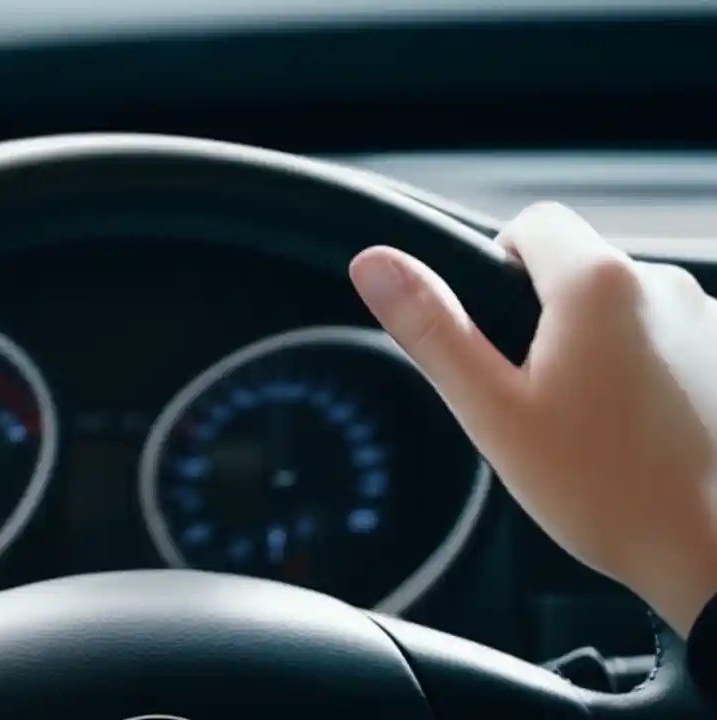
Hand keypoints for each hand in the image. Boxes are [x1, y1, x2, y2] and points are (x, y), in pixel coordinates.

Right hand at [349, 202, 716, 635]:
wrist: (715, 554)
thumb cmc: (609, 491)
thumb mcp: (493, 412)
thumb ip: (432, 329)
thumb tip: (375, 265)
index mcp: (597, 285)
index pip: (532, 222)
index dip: (500, 264)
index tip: (499, 330)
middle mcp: (665, 285)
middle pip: (581, 270)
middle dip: (551, 321)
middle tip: (539, 397)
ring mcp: (712, 320)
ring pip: (629, 310)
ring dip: (605, 349)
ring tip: (596, 426)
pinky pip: (674, 344)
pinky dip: (652, 375)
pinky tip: (644, 435)